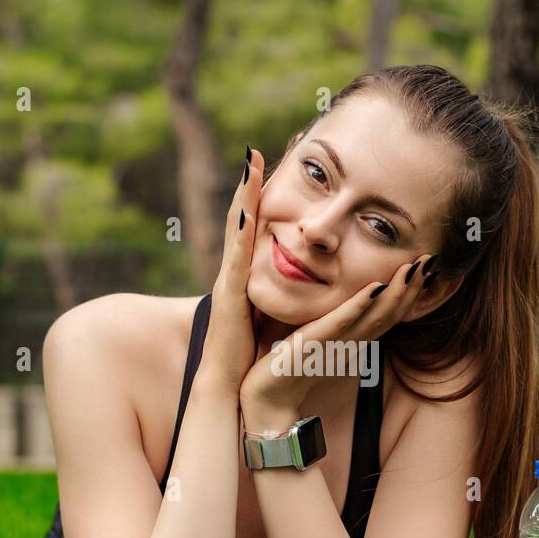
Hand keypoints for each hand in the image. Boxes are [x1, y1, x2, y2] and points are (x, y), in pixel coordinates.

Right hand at [198, 146, 264, 394]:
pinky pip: (236, 258)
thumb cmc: (256, 355)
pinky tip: (248, 208)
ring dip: (242, 194)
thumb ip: (285, 292)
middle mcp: (236, 272)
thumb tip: (309, 278)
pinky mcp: (229, 297)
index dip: (263, 192)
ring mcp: (229, 282)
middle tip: (259, 148)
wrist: (236, 389)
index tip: (279, 162)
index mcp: (249, 274)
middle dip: (250, 180)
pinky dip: (240, 231)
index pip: (259, 224)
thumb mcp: (275, 313)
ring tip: (249, 162)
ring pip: (236, 229)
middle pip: (243, 216)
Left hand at [240, 252, 438, 423]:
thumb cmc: (290, 368)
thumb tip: (350, 304)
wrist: (267, 399)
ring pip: (373, 318)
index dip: (410, 293)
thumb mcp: (319, 340)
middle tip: (432, 261)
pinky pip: (340, 323)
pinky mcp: (314, 345)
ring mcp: (334, 346)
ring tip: (412, 268)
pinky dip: (358, 305)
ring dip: (395, 293)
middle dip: (412, 288)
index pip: (389, 315)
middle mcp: (350, 344)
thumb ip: (337, 323)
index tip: (428, 268)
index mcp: (352, 342)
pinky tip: (373, 288)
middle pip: (389, 315)